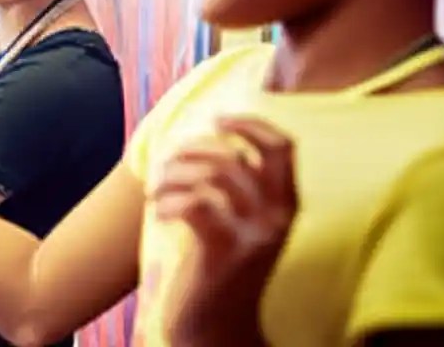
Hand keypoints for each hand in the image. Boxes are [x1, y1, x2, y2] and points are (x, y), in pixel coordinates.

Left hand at [150, 116, 297, 345]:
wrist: (219, 325)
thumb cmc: (221, 262)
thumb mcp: (241, 219)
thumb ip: (238, 182)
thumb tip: (210, 134)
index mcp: (287, 204)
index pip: (283, 146)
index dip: (250, 123)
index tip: (217, 118)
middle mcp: (278, 217)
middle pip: (238, 156)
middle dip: (194, 149)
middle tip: (167, 163)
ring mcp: (254, 236)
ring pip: (213, 176)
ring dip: (173, 175)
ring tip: (156, 191)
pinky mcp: (226, 254)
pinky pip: (196, 205)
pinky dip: (170, 201)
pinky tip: (159, 213)